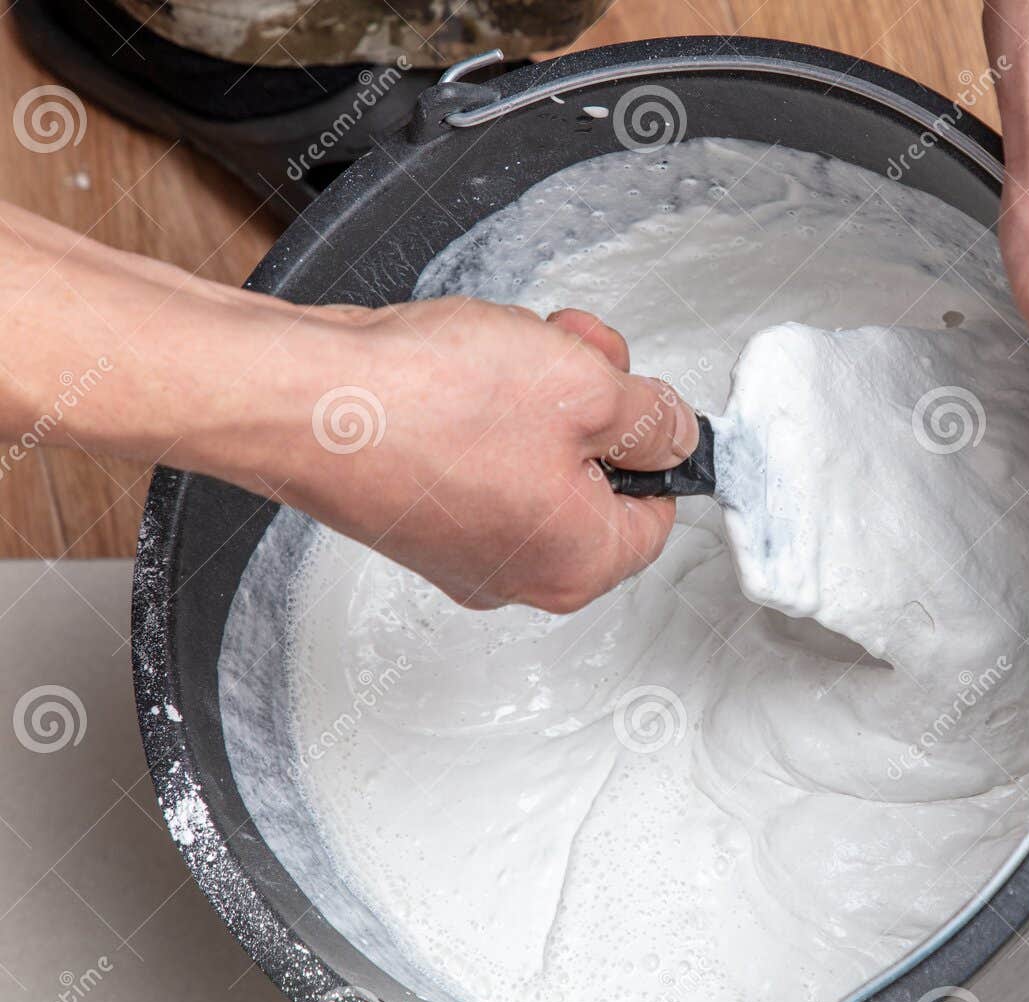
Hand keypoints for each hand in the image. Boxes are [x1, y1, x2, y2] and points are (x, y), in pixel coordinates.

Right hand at [0, 201, 693, 612]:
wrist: (299, 397)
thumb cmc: (426, 406)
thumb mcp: (587, 388)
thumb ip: (653, 420)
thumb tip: (678, 435)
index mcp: (576, 565)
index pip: (657, 514)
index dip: (653, 440)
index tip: (634, 395)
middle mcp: (517, 572)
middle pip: (594, 481)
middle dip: (591, 403)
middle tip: (569, 353)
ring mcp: (458, 546)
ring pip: (536, 458)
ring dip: (536, 393)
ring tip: (500, 351)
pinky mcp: (413, 511)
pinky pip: (477, 455)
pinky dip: (479, 406)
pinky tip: (454, 368)